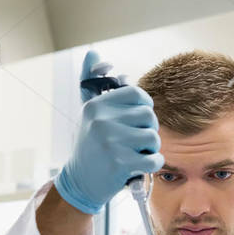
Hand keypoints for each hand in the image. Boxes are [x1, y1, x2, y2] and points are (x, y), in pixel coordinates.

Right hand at [54, 51, 162, 214]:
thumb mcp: (89, 113)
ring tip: (136, 153)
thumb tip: (92, 52)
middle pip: (148, 115)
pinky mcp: (120, 163)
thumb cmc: (90, 146)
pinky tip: (140, 165)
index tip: (139, 118)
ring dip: (151, 148)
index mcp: (97, 106)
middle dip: (147, 129)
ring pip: (153, 136)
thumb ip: (91, 82)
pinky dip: (152, 164)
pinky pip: (153, 158)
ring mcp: (111, 141)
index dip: (144, 105)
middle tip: (135, 141)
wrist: (80, 182)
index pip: (137, 94)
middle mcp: (102, 120)